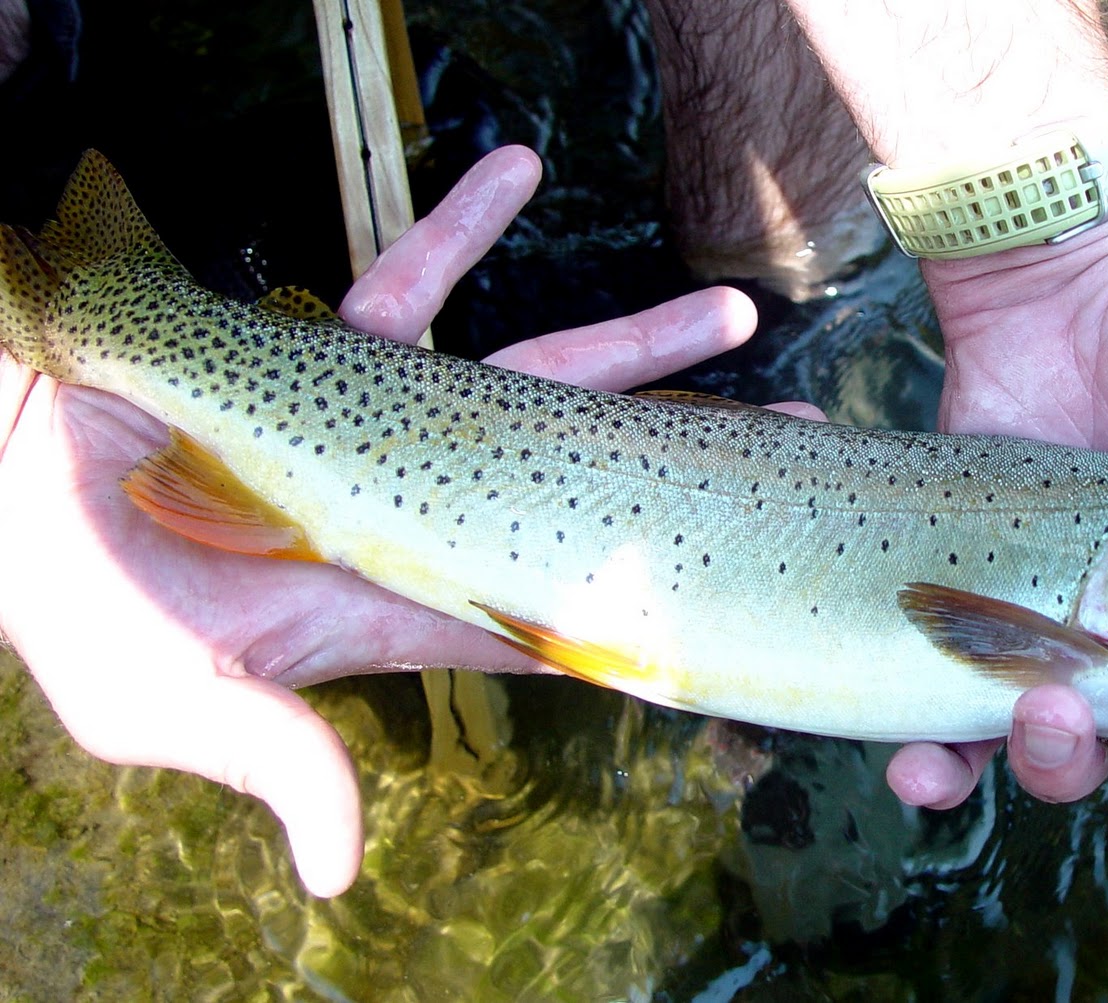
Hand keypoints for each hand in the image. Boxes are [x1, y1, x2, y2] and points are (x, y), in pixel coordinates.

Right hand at [0, 146, 758, 895]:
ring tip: (732, 315)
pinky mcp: (331, 357)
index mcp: (400, 599)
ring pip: (536, 379)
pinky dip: (462, 226)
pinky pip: (413, 279)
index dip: (647, 599)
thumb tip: (340, 872)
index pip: (552, 606)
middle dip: (691, 464)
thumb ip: (272, 759)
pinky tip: (516, 172)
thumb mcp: (163, 701)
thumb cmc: (69, 601)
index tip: (745, 582)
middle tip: (798, 438)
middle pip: (590, 486)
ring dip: (632, 346)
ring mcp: (388, 429)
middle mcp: (422, 512)